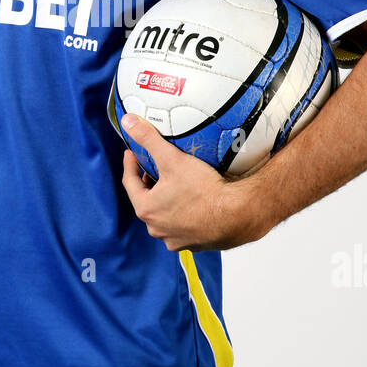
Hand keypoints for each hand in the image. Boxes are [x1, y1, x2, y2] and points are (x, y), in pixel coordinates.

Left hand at [120, 113, 266, 252]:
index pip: (129, 182)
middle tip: (155, 167)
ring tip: (175, 185)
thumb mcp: (172, 158)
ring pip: (164, 216)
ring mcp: (175, 239)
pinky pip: (182, 227)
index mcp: (146, 209)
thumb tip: (128, 122)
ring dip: (166, 201)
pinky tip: (193, 204)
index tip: (132, 153)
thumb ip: (148, 139)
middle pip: (146, 200)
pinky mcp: (193, 244)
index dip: (130, 164)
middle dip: (149, 183)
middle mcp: (157, 229)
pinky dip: (183, 215)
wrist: (238, 215)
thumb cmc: (205, 190)